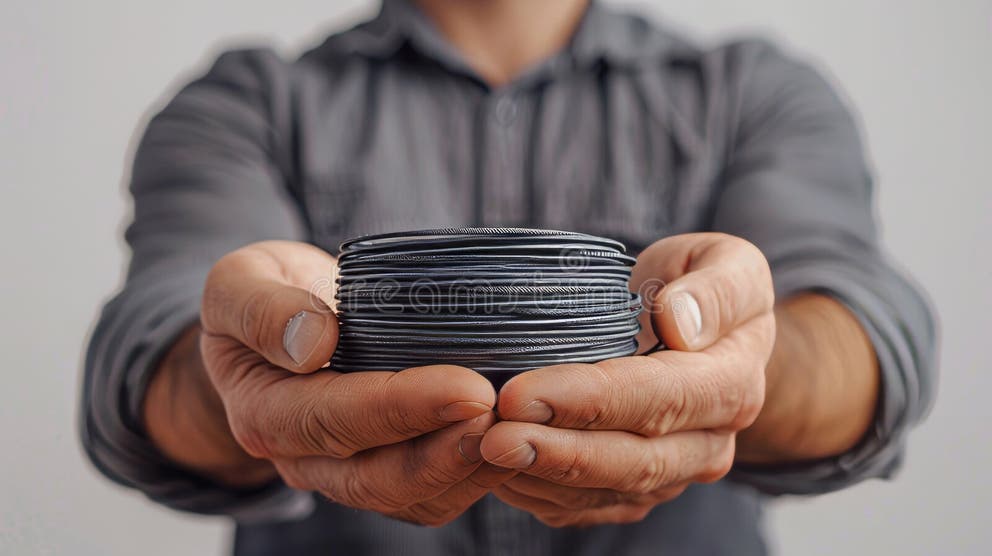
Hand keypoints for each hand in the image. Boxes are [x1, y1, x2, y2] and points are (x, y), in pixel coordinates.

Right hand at [146, 241, 512, 525]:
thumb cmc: (261, 296)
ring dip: (468, 470)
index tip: (468, 386)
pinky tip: (514, 440)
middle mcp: (303, 456)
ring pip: (410, 496)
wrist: (272, 327)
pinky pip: (429, 494)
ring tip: (522, 432)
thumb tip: (311, 342)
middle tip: (504, 415)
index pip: (335, 419)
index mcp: (265, 410)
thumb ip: (262, 310)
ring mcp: (343, 471)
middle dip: (446, 451)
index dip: (402, 408)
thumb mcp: (238, 284)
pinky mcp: (380, 470)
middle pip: (377, 475)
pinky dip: (474, 475)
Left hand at [480, 233, 775, 526]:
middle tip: (492, 437)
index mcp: (732, 383)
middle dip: (557, 452)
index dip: (590, 400)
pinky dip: (541, 494)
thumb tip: (680, 322)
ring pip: (607, 490)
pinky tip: (496, 472)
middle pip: (632, 460)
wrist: (710, 334)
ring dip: (542, 476)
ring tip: (482, 452)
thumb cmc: (704, 288)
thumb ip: (716, 290)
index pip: (659, 398)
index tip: (522, 393)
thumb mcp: (728, 265)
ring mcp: (676, 473)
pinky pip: (591, 507)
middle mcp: (710, 442)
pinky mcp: (642, 490)